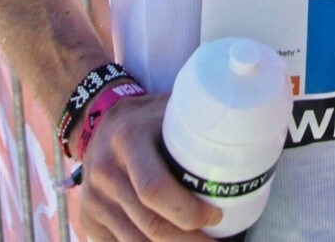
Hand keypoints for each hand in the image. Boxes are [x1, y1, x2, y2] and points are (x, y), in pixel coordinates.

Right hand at [74, 92, 218, 240]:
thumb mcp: (169, 109)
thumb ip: (198, 123)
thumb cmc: (147, 118)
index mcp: (128, 140)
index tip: (216, 216)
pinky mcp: (87, 217)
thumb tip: (248, 139)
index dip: (189, 211)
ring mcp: (93, 198)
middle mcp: (105, 171)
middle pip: (150, 225)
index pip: (155, 190)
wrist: (98, 119)